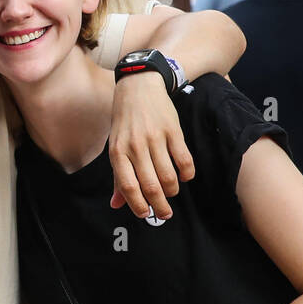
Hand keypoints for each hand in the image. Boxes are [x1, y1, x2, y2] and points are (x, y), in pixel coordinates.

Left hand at [108, 73, 193, 218]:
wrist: (139, 88)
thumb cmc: (125, 122)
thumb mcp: (115, 147)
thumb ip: (118, 177)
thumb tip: (116, 204)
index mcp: (117, 152)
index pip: (128, 186)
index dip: (138, 205)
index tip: (146, 215)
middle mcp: (135, 146)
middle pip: (150, 185)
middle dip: (159, 205)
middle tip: (165, 214)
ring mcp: (155, 138)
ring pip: (168, 175)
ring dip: (172, 190)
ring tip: (171, 193)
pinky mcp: (173, 131)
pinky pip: (184, 159)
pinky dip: (187, 173)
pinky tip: (184, 177)